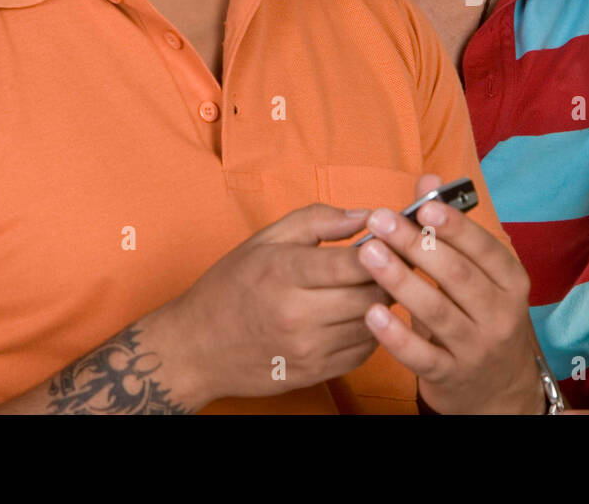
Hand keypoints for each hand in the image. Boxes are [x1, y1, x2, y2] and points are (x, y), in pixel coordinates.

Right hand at [177, 203, 391, 401]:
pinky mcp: (313, 373)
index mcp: (284, 272)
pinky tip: (357, 315)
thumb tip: (366, 215)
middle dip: (389, 275)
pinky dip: (370, 332)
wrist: (195, 348)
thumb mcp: (265, 240)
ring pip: (372, 324)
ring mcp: (307, 348)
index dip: (383, 248)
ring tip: (375, 286)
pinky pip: (362, 352)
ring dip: (381, 304)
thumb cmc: (231, 286)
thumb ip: (318, 220)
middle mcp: (296, 313)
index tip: (391, 237)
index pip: (353, 262)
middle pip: (371, 295)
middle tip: (393, 261)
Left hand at [356, 174, 543, 413]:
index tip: (423, 207)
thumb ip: (451, 227)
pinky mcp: (450, 376)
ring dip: (400, 281)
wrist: (497, 389)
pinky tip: (371, 313)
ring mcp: (476, 348)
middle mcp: (499, 315)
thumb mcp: (477, 274)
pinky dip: (396, 335)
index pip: (485, 250)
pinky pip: (421, 355)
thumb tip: (429, 180)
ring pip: (437, 312)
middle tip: (380, 221)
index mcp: (510, 282)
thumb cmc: (480, 317)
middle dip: (417, 245)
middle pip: (458, 276)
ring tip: (368, 255)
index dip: (455, 227)